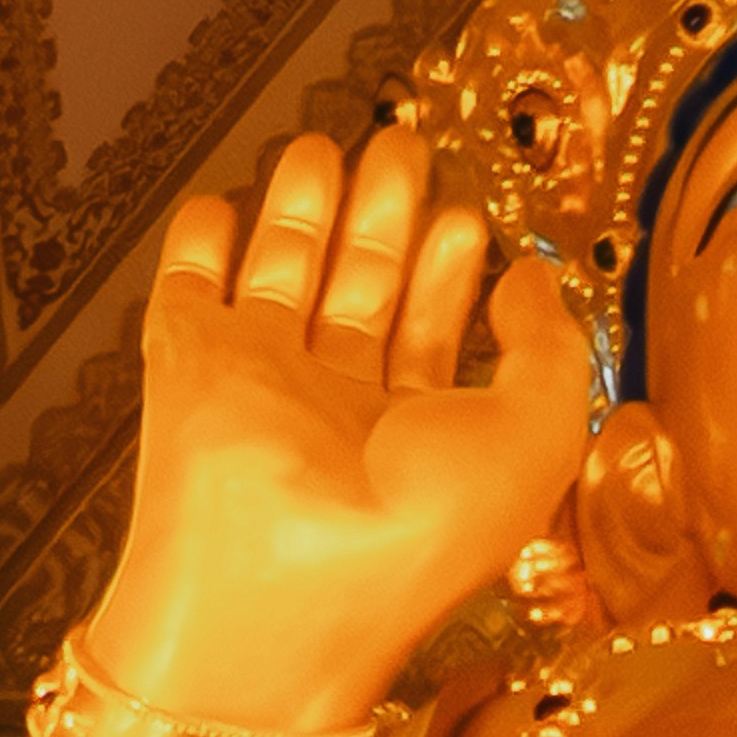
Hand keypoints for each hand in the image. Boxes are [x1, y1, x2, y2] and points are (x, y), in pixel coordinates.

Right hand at [82, 124, 589, 735]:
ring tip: (325, 146)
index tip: (467, 217)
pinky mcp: (188, 366)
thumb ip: (549, 347)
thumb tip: (533, 277)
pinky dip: (200, 243)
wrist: (282, 591)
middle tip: (400, 145)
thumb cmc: (413, 539)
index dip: (452, 272)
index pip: (435, 336)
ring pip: (281, 274)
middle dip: (381, 216)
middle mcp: (338, 411)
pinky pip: (189, 290)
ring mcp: (260, 386)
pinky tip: (219, 204)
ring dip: (303, 209)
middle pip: (360, 289)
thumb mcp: (534, 436)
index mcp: (419, 438)